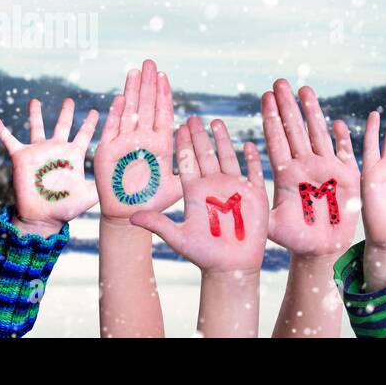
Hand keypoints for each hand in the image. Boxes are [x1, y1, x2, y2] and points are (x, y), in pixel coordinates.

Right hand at [0, 98, 99, 235]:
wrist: (43, 217)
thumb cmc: (67, 207)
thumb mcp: (90, 195)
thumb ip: (103, 183)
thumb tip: (120, 178)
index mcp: (74, 156)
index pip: (84, 134)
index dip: (89, 123)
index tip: (96, 110)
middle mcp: (57, 150)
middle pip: (62, 125)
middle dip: (66, 113)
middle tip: (70, 100)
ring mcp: (38, 152)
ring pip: (37, 127)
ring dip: (35, 114)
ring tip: (34, 100)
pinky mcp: (21, 157)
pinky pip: (9, 140)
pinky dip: (2, 130)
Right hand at [92, 60, 182, 222]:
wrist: (129, 215)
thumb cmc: (154, 200)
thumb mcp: (177, 186)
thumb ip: (188, 172)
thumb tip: (205, 156)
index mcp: (159, 144)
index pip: (162, 113)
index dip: (163, 95)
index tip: (165, 76)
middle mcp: (142, 139)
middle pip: (146, 107)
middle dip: (148, 85)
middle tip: (151, 63)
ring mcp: (124, 143)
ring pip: (129, 112)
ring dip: (132, 92)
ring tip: (135, 72)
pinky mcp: (107, 151)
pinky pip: (112, 129)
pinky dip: (115, 114)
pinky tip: (120, 98)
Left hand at [130, 117, 269, 272]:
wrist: (230, 267)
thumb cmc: (203, 254)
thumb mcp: (177, 237)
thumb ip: (157, 224)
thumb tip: (131, 218)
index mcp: (195, 192)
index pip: (187, 162)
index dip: (183, 144)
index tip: (178, 126)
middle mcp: (214, 186)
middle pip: (206, 155)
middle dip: (199, 136)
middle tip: (193, 117)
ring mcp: (234, 189)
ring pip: (228, 157)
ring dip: (222, 140)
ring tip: (215, 122)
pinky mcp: (254, 195)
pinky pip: (254, 172)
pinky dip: (252, 159)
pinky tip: (249, 144)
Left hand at [260, 79, 360, 256]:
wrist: (321, 249)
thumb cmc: (295, 239)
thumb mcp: (273, 227)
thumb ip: (261, 214)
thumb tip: (244, 200)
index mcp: (286, 174)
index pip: (277, 140)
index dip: (272, 118)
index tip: (265, 96)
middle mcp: (305, 166)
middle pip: (295, 130)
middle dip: (288, 106)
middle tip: (280, 82)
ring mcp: (327, 169)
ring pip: (318, 135)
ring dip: (312, 113)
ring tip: (304, 89)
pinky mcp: (347, 177)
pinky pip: (345, 153)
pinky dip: (342, 139)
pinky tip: (337, 123)